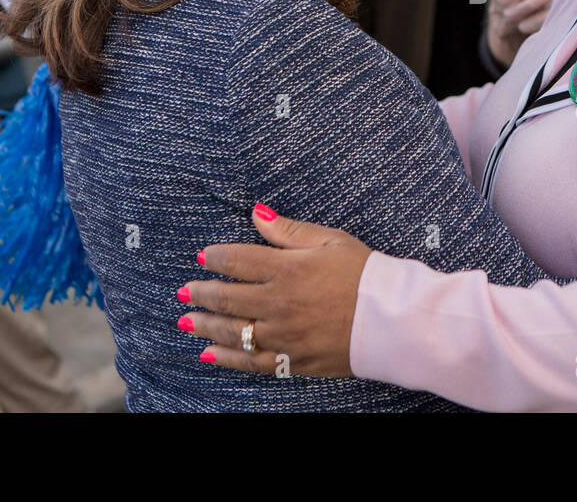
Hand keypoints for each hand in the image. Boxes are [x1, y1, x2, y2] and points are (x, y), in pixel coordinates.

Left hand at [181, 206, 369, 377]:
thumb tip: (256, 214)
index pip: (237, 260)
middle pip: (226, 297)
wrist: (391, 320)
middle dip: (201, 292)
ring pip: (231, 331)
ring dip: (204, 325)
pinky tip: (209, 354)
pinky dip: (225, 358)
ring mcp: (282, 335)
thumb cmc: (364, 274)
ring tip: (186, 320)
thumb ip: (288, 230)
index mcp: (287, 268)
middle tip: (185, 291)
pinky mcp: (290, 360)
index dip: (215, 257)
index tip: (203, 257)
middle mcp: (278, 302)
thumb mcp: (330, 241)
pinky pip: (249, 362)